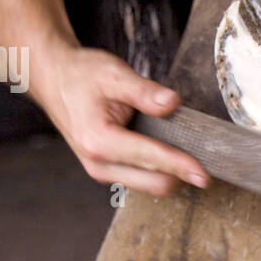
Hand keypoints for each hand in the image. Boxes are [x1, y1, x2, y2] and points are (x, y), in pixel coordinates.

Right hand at [37, 43, 209, 197]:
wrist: (54, 79)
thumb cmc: (81, 75)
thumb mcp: (113, 74)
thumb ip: (144, 91)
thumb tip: (172, 104)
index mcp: (99, 141)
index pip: (151, 160)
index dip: (181, 165)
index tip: (204, 173)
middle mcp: (99, 164)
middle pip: (155, 184)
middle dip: (181, 174)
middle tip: (205, 155)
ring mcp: (102, 170)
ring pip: (150, 186)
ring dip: (171, 173)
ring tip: (186, 148)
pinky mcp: (107, 170)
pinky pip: (142, 179)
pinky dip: (159, 170)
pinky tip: (167, 149)